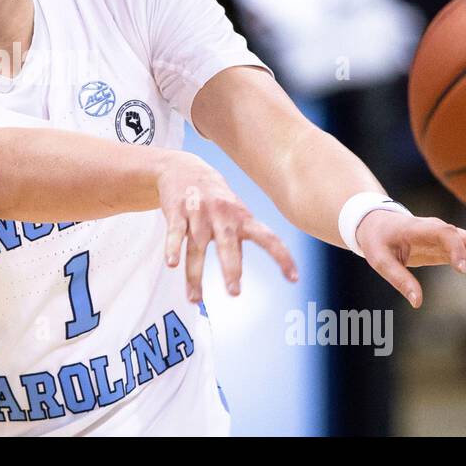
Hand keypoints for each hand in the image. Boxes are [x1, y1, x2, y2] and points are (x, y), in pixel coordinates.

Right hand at [158, 154, 298, 302]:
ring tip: (195, 299)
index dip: (282, 257)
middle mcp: (223, 215)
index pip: (268, 238)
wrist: (183, 167)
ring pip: (197, 247)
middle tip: (234, 292)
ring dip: (195, 275)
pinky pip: (175, 233)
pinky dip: (172, 249)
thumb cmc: (215, 196)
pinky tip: (171, 264)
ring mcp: (199, 213)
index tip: (294, 278)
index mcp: (242, 217)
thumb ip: (243, 233)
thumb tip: (255, 261)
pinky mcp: (177, 212)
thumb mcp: (236, 209)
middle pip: (228, 245)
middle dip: (231, 269)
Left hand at [354, 211, 465, 308]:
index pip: (446, 234)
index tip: (463, 270)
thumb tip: (417, 302)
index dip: (457, 249)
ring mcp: (451, 244)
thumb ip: (398, 278)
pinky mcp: (453, 255)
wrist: (380, 225)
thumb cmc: (378, 240)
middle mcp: (443, 233)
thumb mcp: (379, 259)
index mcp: (423, 229)